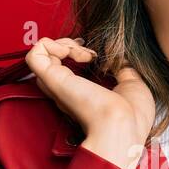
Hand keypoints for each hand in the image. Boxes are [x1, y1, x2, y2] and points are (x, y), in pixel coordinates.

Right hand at [25, 37, 154, 168]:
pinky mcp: (51, 79)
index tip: (95, 54)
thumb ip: (121, 67)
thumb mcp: (133, 83)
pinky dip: (51, 44)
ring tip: (84, 52)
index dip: (76, 54)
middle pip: (52, 61)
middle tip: (90, 53)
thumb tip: (115, 51)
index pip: (65, 71)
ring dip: (62, 44)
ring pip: (40, 54)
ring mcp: (56, 85)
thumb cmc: (132, 115)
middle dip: (69, 46)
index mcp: (82, 95)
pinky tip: (73, 51)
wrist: (123, 124)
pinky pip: (35, 54)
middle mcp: (65, 91)